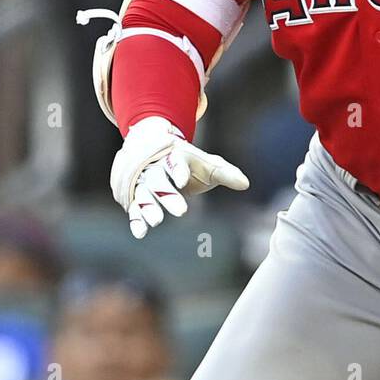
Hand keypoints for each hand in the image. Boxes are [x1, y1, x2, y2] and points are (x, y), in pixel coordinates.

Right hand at [110, 116, 248, 238]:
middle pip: (159, 180)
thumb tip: (246, 184)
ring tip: (157, 221)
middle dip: (168, 195)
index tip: (183, 181)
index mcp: (174, 156)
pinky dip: (137, 220)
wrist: (150, 147)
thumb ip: (225, 173)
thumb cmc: (187, 160)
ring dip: (149, 208)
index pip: (175, 162)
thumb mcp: (206, 163)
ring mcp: (142, 182)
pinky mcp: (134, 195)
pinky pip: (134, 208)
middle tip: (181, 211)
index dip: (179, 171)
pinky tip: (141, 233)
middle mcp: (155, 168)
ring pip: (144, 194)